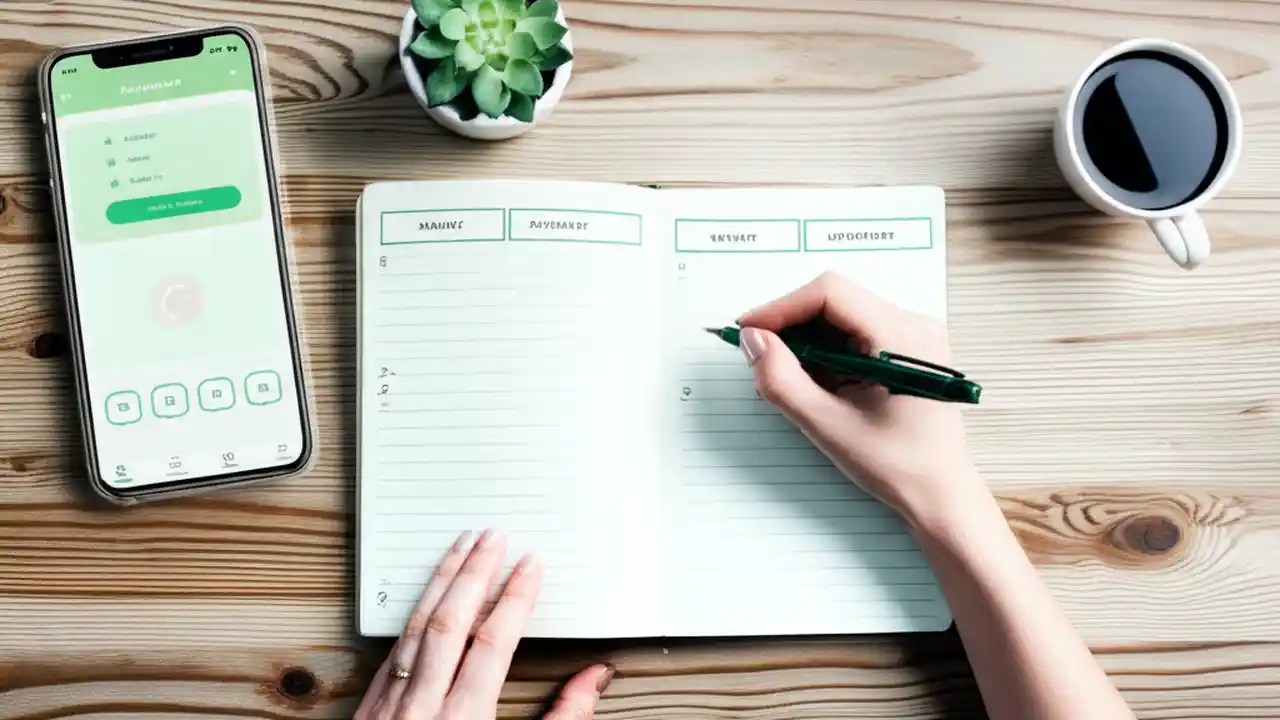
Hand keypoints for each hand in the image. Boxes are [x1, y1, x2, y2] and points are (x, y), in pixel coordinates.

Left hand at [355, 529, 614, 719]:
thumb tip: (592, 681)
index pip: (494, 642)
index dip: (515, 597)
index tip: (531, 566)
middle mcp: (421, 710)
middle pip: (450, 622)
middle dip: (475, 573)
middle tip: (494, 536)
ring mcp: (388, 710)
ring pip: (413, 629)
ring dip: (440, 583)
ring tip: (459, 548)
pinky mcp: (368, 715)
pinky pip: (392, 652)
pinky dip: (411, 617)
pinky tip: (422, 601)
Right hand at [737, 272, 986, 528]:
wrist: (941, 494)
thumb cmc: (898, 465)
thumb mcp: (828, 425)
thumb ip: (782, 380)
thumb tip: (753, 341)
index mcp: (902, 336)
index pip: (830, 293)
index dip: (781, 307)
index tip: (749, 332)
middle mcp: (912, 325)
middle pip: (834, 301)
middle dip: (792, 326)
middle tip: (762, 359)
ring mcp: (911, 336)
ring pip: (841, 317)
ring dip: (808, 342)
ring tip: (794, 382)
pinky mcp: (905, 350)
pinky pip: (854, 334)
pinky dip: (826, 354)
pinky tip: (818, 386)